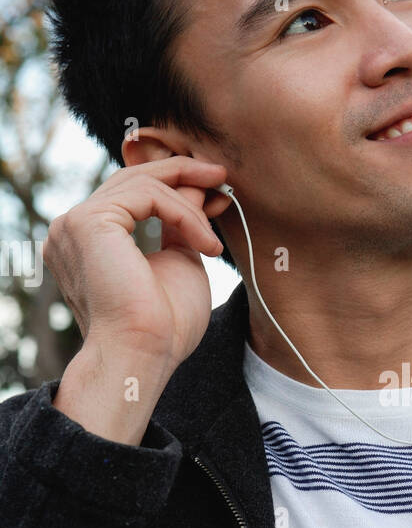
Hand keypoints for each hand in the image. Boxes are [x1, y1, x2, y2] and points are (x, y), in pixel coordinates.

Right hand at [44, 155, 229, 375]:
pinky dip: (184, 213)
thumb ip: (181, 224)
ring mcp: (75, 223)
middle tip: (221, 177)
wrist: (145, 353)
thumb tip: (195, 186)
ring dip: (189, 205)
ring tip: (213, 239)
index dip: (177, 187)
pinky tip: (205, 243)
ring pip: (143, 184)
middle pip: (133, 179)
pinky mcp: (88, 222)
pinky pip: (147, 195)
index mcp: (91, 240)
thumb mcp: (180, 262)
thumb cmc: (163, 326)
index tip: (217, 194)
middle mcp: (73, 228)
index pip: (133, 194)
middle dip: (183, 174)